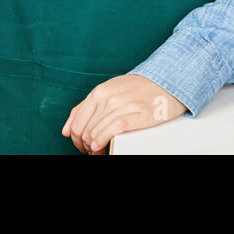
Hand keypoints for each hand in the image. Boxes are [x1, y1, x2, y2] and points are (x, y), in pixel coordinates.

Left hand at [61, 74, 186, 153]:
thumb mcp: (110, 92)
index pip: (76, 123)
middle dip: (85, 146)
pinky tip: (104, 147)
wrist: (168, 83)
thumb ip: (86, 107)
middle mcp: (108, 97)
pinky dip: (103, 142)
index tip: (84, 146)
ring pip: (95, 134)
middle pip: (84, 131)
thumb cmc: (138, 90)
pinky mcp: (136, 114)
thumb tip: (65, 130)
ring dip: (94, 148)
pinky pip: (112, 131)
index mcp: (99, 91)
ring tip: (101, 151)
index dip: (76, 140)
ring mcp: (122, 105)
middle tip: (93, 151)